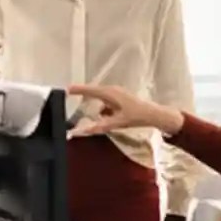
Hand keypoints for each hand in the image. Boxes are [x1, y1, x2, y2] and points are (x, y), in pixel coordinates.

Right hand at [65, 84, 184, 136]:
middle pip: (94, 92)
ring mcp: (116, 93)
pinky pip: (107, 102)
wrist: (154, 114)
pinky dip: (104, 109)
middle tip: (73, 98)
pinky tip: (108, 118)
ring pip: (100, 98)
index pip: (90, 90)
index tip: (66, 89)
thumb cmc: (136, 116)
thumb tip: (84, 131)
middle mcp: (112, 90)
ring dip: (97, 106)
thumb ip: (100, 126)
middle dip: (85, 96)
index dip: (78, 89)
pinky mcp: (120, 97)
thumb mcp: (117, 122)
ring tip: (99, 118)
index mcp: (110, 93)